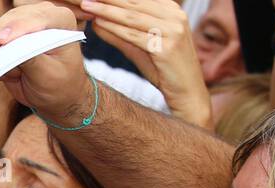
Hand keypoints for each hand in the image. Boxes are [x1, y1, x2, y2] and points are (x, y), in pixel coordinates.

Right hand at [0, 2, 96, 126]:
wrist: (54, 97)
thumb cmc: (58, 86)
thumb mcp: (47, 76)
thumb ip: (32, 60)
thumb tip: (12, 49)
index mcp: (62, 22)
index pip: (40, 18)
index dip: (19, 27)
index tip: (2, 39)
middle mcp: (45, 17)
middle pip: (17, 17)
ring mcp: (26, 25)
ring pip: (3, 25)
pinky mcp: (12, 37)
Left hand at [75, 0, 211, 127]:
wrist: (187, 92)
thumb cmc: (163, 70)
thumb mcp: (140, 47)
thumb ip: (121, 34)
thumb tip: (96, 22)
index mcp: (170, 10)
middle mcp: (174, 15)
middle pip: (134, 2)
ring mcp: (173, 30)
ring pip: (132, 16)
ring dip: (107, 10)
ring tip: (87, 5)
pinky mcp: (167, 47)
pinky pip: (134, 35)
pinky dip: (114, 29)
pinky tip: (98, 24)